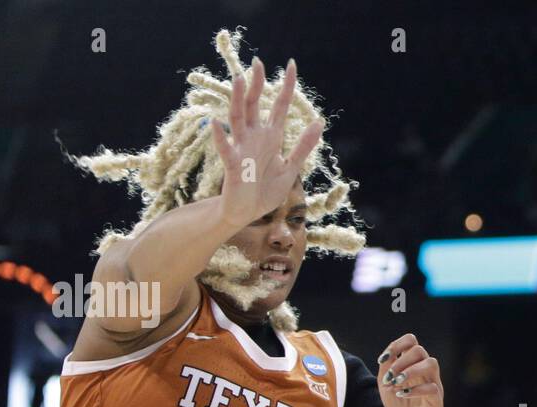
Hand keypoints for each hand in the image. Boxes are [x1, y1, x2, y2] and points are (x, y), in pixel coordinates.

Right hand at [209, 58, 324, 227]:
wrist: (246, 213)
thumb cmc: (265, 190)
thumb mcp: (290, 167)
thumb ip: (303, 146)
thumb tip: (320, 121)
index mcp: (271, 137)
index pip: (280, 105)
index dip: (287, 86)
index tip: (291, 64)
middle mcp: (255, 137)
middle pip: (255, 104)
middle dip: (257, 84)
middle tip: (258, 62)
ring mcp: (242, 149)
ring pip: (238, 119)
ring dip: (238, 100)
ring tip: (238, 80)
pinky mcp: (233, 166)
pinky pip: (226, 149)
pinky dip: (221, 138)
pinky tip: (216, 124)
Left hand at [377, 333, 444, 406]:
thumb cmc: (401, 405)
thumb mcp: (386, 386)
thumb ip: (385, 370)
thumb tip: (385, 357)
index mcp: (413, 364)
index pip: (411, 341)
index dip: (396, 345)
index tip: (382, 360)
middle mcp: (425, 370)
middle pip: (419, 350)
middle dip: (400, 362)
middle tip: (389, 378)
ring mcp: (434, 383)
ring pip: (431, 363)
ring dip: (410, 371)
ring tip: (396, 382)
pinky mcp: (438, 399)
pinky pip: (432, 388)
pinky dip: (415, 390)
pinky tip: (402, 395)